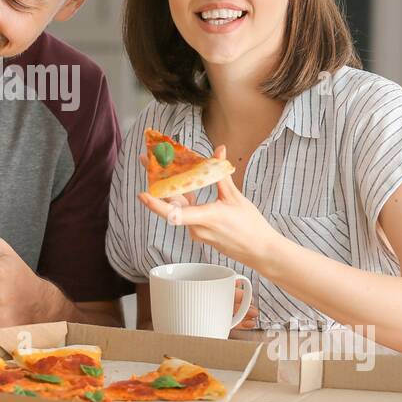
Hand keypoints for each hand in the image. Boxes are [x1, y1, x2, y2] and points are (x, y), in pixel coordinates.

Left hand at [138, 145, 280, 271]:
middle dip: (158, 182)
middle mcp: (196, 227)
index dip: (156, 205)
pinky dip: (183, 199)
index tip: (142, 194)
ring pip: (179, 208)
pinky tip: (184, 186)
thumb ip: (221, 174)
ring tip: (163, 168)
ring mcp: (197, 232)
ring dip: (171, 189)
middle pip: (171, 203)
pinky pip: (187, 214)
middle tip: (147, 161)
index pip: (174, 214)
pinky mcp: (200, 233)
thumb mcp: (235, 197)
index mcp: (205, 218)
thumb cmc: (250, 226)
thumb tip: (219, 151)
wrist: (260, 250)